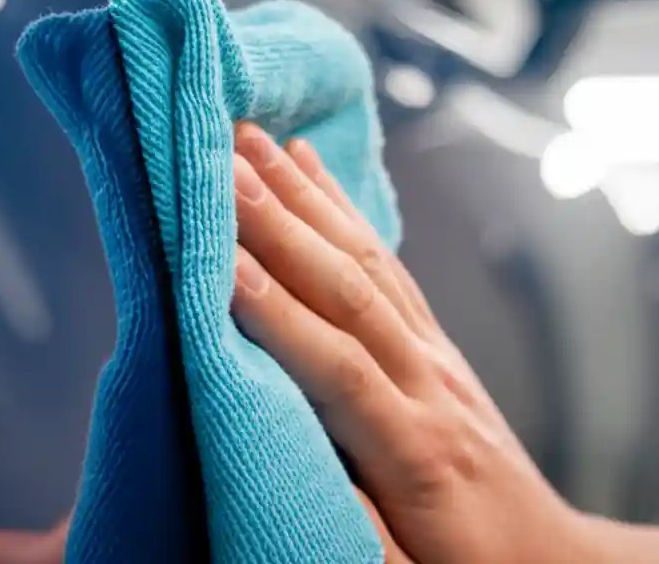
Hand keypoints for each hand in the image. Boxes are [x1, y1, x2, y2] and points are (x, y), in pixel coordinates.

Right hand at [229, 122, 600, 563]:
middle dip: (281, 224)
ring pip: (368, 264)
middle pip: (351, 292)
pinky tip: (312, 171)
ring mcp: (438, 359)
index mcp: (419, 453)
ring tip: (252, 142)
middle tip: (220, 163)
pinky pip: (389, 267)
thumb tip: (296, 460)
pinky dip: (345, 212)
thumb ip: (360, 516)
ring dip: (306, 198)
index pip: (339, 369)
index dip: (278, 314)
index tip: (220, 260)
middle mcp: (431, 387)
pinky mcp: (438, 345)